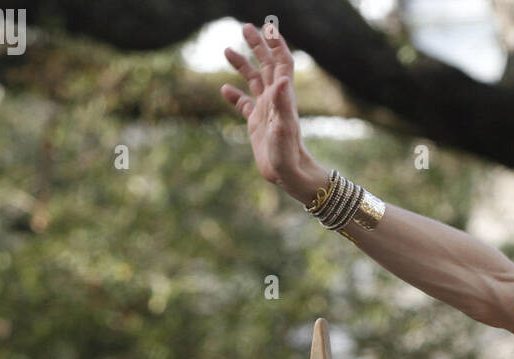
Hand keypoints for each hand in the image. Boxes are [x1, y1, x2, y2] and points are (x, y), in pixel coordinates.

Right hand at [221, 22, 327, 203]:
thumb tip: (282, 78)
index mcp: (282, 96)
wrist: (289, 176)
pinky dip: (235, 95)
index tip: (267, 28)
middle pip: (267, 66)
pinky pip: (245, 104)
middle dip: (258, 46)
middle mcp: (275, 100)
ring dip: (243, 65)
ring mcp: (266, 111)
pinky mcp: (257, 124)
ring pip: (254, 81)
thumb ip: (282, 103)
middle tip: (245, 27)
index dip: (276, 45)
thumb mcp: (283, 128)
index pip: (282, 63)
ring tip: (227, 50)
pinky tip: (224, 90)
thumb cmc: (288, 154)